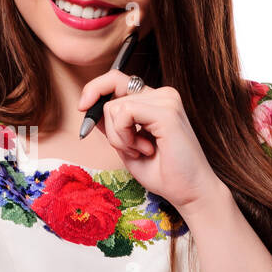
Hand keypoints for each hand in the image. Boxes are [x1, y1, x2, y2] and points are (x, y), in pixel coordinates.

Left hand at [77, 72, 226, 212]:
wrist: (189, 192)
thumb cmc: (163, 173)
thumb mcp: (127, 146)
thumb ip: (112, 125)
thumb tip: (90, 107)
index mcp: (155, 100)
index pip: (117, 79)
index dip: (95, 89)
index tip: (82, 107)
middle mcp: (163, 95)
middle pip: (112, 86)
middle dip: (106, 121)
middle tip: (122, 146)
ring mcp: (167, 100)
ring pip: (114, 105)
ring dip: (118, 136)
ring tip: (140, 151)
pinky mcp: (167, 112)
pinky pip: (124, 113)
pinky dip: (124, 136)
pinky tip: (144, 150)